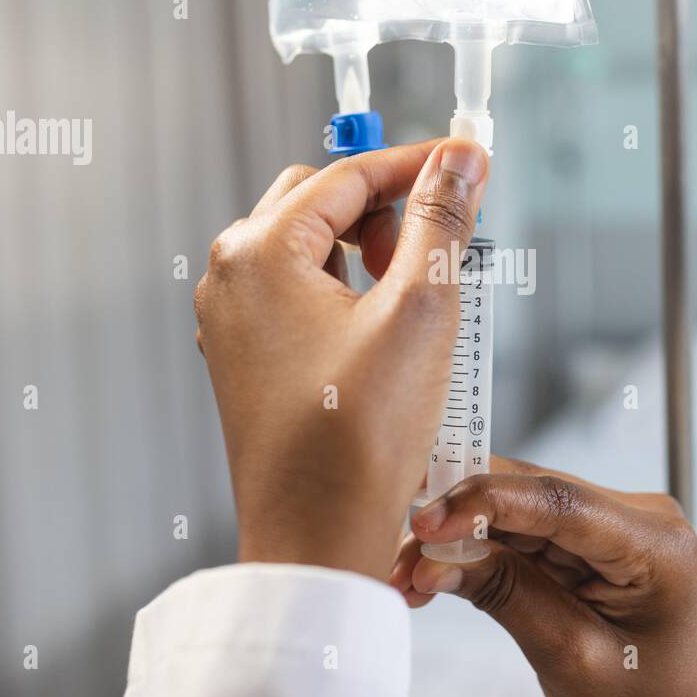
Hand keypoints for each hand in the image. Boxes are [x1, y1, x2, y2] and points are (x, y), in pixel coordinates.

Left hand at [193, 139, 488, 577]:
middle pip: (318, 204)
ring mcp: (232, 324)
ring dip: (366, 253)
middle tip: (442, 237)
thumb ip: (441, 220)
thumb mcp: (420, 309)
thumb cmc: (358, 438)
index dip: (415, 165)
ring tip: (418, 294)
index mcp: (258, 253)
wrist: (317, 537)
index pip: (346, 175)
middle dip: (385, 209)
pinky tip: (384, 332)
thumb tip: (461, 158)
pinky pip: (298, 299)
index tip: (465, 163)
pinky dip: (345, 294)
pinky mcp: (247, 362)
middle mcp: (230, 280)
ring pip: (308, 252)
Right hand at [390, 457, 696, 696]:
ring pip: (516, 508)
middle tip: (404, 555)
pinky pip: (522, 528)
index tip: (428, 522)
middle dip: (458, 521)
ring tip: (410, 576)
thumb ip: (507, 596)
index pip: (559, 501)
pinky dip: (477, 549)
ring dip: (459, 538)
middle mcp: (640, 517)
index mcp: (657, 545)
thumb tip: (437, 559)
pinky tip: (438, 572)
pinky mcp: (589, 536)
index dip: (484, 502)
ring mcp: (614, 522)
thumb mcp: (572, 654)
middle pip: (531, 495)